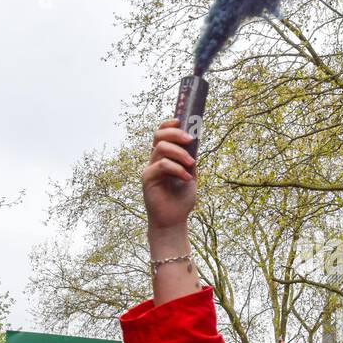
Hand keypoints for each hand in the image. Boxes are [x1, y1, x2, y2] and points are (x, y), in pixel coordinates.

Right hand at [142, 119, 196, 235]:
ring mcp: (150, 169)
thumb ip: (190, 160)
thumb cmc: (181, 199)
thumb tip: (194, 143)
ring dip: (180, 153)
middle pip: (159, 137)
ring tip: (191, 164)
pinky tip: (187, 178)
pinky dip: (177, 169)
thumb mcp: (190, 175)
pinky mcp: (148, 179)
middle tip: (190, 139)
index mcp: (164, 158)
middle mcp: (154, 161)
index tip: (181, 121)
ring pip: (161, 149)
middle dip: (175, 134)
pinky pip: (162, 165)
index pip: (161, 135)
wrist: (173, 220)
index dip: (169, 125)